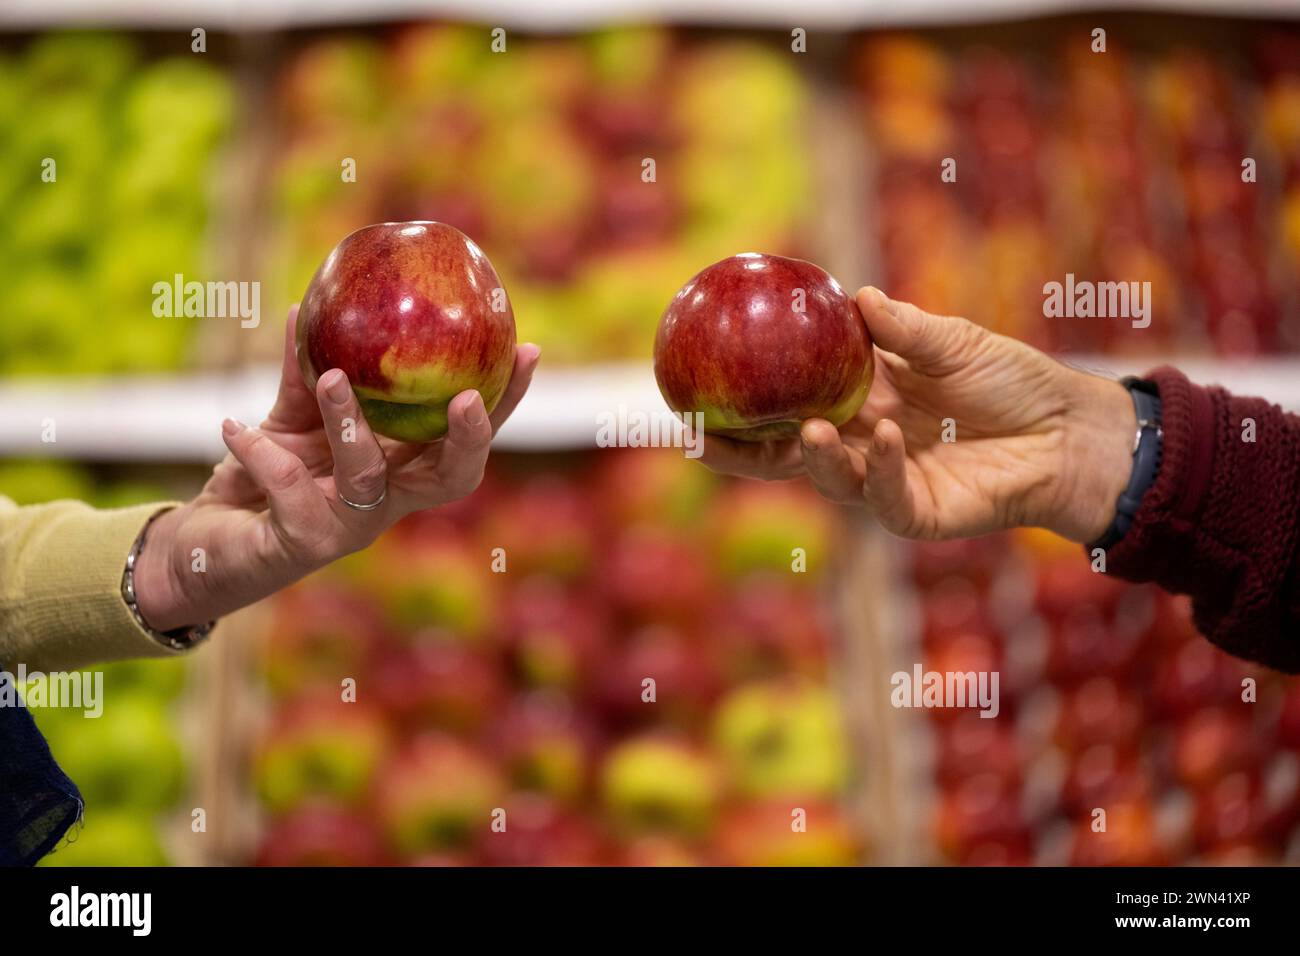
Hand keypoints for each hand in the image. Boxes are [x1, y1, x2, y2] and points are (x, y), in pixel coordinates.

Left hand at [134, 306, 539, 630]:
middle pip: (451, 477)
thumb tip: (304, 307)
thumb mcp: (288, 419)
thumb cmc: (259, 479)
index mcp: (400, 466)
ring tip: (331, 376)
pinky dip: (260, 451)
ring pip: (368, 477)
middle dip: (468, 437)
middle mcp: (387, 501)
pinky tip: (232, 426)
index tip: (527, 350)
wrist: (202, 543)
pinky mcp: (301, 546)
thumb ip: (304, 374)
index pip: (465, 436)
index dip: (505, 401)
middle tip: (465, 396)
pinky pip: (288, 489)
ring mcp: (349, 528)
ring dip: (352, 422)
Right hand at [701, 287, 1135, 542]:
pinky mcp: (919, 515)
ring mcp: (886, 483)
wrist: (1069, 429)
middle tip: (703, 434)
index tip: (698, 389)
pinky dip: (882, 468)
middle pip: (785, 457)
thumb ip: (902, 328)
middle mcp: (862, 446)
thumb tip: (854, 294)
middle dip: (740, 454)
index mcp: (861, 403)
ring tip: (815, 429)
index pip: (788, 405)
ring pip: (830, 479)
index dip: (744, 403)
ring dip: (818, 457)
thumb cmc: (1012, 382)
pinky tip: (886, 437)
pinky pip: (887, 496)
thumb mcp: (953, 342)